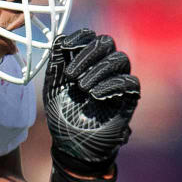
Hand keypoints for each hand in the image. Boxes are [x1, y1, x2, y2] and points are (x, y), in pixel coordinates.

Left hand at [43, 29, 140, 176]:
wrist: (71, 145)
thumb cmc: (61, 115)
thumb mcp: (52, 87)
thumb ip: (55, 63)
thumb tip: (58, 38)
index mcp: (85, 61)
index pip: (90, 37)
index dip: (80, 37)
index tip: (65, 48)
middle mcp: (103, 67)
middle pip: (107, 43)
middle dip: (88, 54)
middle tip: (71, 75)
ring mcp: (117, 81)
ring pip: (119, 59)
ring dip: (97, 70)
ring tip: (81, 88)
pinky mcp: (128, 98)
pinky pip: (129, 82)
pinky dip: (111, 85)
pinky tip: (95, 95)